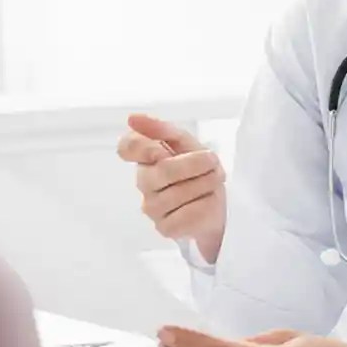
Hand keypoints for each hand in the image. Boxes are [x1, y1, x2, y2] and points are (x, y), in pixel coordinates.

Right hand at [116, 114, 226, 260]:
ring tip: (212, 182)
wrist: (220, 204)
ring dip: (206, 184)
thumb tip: (132, 118)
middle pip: (163, 170)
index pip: (127, 147)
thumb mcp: (187, 144)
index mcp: (145, 158)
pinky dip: (206, 204)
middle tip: (212, 163)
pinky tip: (206, 201)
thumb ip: (161, 129)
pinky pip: (188, 214)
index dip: (147, 147)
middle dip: (195, 165)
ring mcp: (152, 208)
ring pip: (179, 193)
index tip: (165, 150)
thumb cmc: (199, 171)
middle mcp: (144, 183)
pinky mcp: (165, 228)